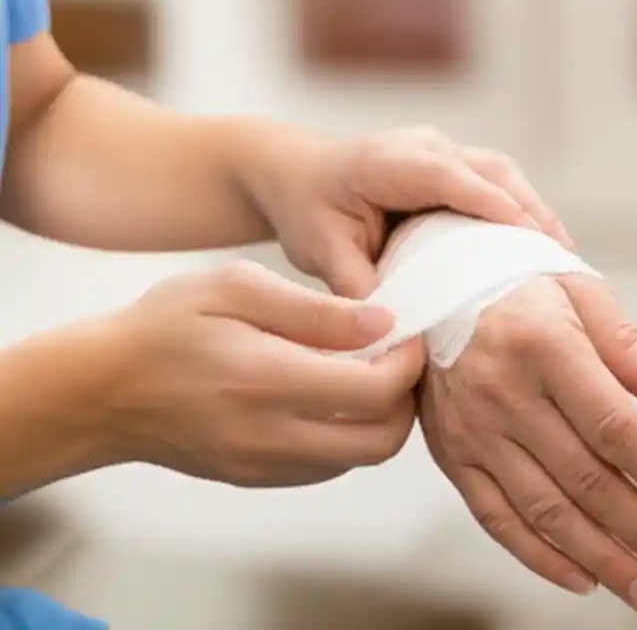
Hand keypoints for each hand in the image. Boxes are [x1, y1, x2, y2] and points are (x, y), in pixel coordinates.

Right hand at [106, 261, 422, 486]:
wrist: (99, 390)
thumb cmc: (164, 326)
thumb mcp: (235, 288)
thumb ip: (315, 310)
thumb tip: (383, 322)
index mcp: (267, 380)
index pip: (376, 391)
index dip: (408, 362)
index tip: (405, 332)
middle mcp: (271, 435)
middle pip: (384, 439)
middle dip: (406, 396)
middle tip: (395, 356)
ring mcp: (264, 466)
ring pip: (362, 457)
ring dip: (381, 417)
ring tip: (364, 372)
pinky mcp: (258, 479)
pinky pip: (329, 465)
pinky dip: (348, 434)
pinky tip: (331, 397)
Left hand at [235, 124, 573, 297]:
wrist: (292, 172)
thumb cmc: (305, 207)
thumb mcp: (320, 250)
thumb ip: (356, 287)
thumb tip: (395, 332)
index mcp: (388, 160)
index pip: (451, 179)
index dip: (494, 208)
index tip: (531, 243)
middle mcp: (424, 146)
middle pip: (493, 171)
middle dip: (532, 213)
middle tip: (564, 261)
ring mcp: (443, 151)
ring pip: (504, 175)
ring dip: (535, 213)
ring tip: (563, 259)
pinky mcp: (454, 166)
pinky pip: (499, 183)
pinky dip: (523, 212)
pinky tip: (541, 249)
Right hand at [419, 274, 636, 616]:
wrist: (435, 285)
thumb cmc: (515, 286)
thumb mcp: (579, 290)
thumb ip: (630, 342)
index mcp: (545, 347)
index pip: (615, 428)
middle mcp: (505, 395)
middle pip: (586, 481)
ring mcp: (474, 433)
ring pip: (546, 512)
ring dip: (603, 560)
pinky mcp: (454, 459)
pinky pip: (498, 520)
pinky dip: (542, 557)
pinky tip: (585, 578)